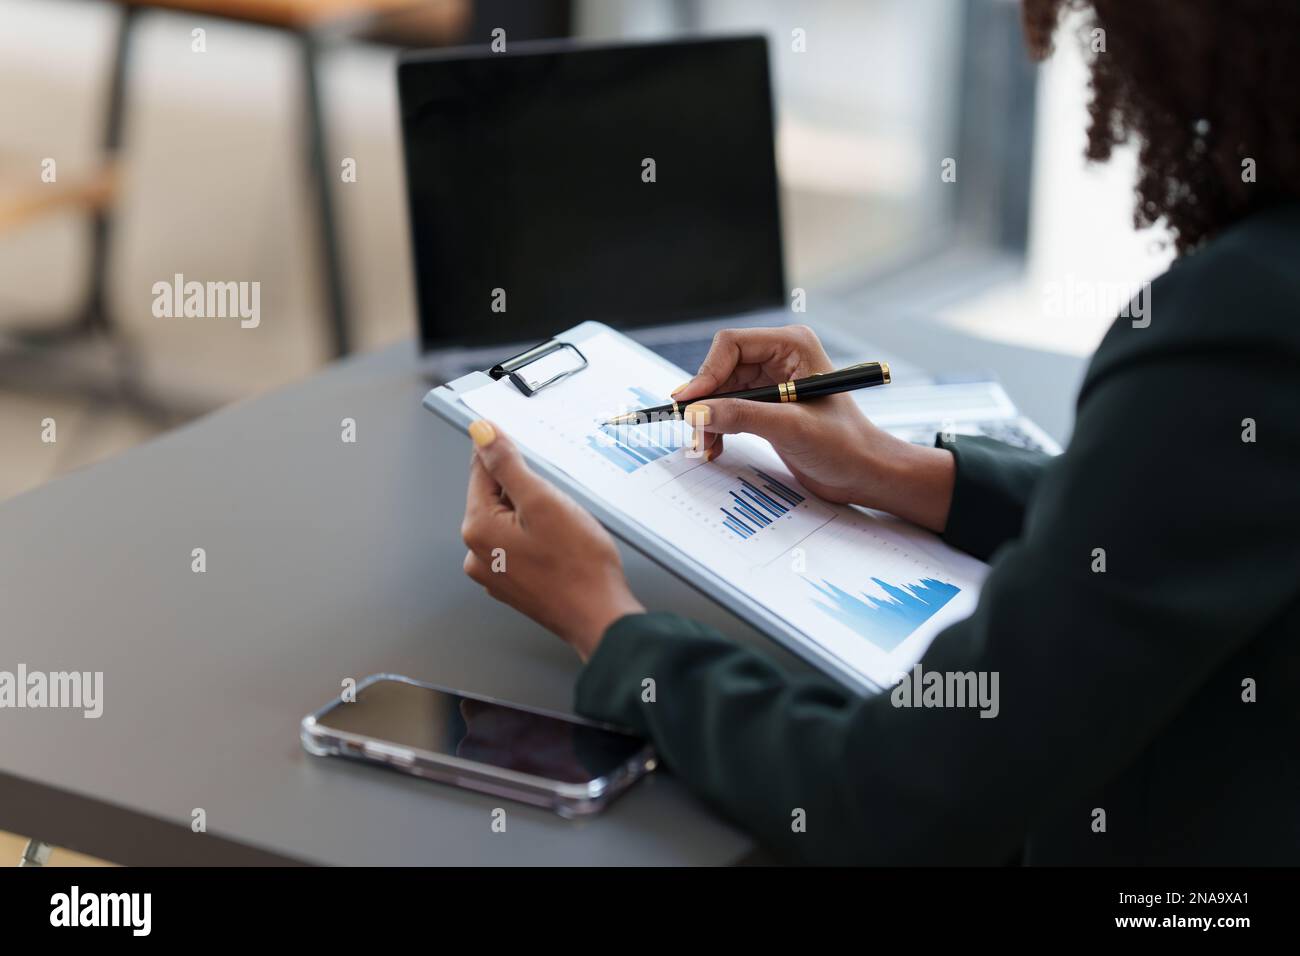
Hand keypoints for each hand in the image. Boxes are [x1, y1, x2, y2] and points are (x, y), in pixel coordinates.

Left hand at [461, 420, 644, 659]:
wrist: (600, 616)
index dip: (507, 456)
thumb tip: (480, 433)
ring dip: (534, 516)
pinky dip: (539, 539)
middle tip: (558, 504)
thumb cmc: (577, 565)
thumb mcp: (542, 500)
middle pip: (496, 498)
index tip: (531, 456)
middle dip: (527, 491)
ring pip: (510, 522)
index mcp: (477, 529)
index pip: (481, 471)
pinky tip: (562, 548)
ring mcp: (494, 572)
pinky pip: (520, 545)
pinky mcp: (514, 583)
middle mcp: (477, 553)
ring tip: (564, 530)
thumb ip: (506, 464)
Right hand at [675, 325, 954, 532]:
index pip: (732, 345)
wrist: (864, 474)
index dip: (706, 373)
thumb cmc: (844, 445)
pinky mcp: (767, 406)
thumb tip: (697, 412)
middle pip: (721, 369)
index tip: (689, 404)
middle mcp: (780, 357)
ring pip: (720, 392)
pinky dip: (718, 427)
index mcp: (792, 345)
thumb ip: (742, 416)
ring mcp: (772, 382)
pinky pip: (728, 409)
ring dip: (709, 418)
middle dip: (706, 401)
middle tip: (695, 431)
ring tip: (706, 445)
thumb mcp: (790, 428)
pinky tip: (716, 448)